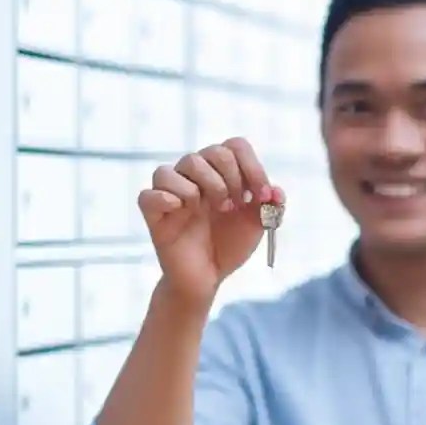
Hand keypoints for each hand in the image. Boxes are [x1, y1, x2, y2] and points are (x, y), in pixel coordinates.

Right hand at [138, 137, 285, 304]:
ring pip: (185, 163)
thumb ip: (270, 206)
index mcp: (221, 173)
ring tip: (211, 209)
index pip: (234, 147)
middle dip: (231, 177)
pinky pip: (149, 194)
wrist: (207, 277)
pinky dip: (166, 198)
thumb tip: (276, 191)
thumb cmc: (228, 246)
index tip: (261, 196)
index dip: (252, 166)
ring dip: (206, 184)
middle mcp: (196, 176)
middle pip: (212, 151)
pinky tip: (181, 211)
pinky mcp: (153, 213)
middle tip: (233, 206)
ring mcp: (173, 192)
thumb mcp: (257, 225)